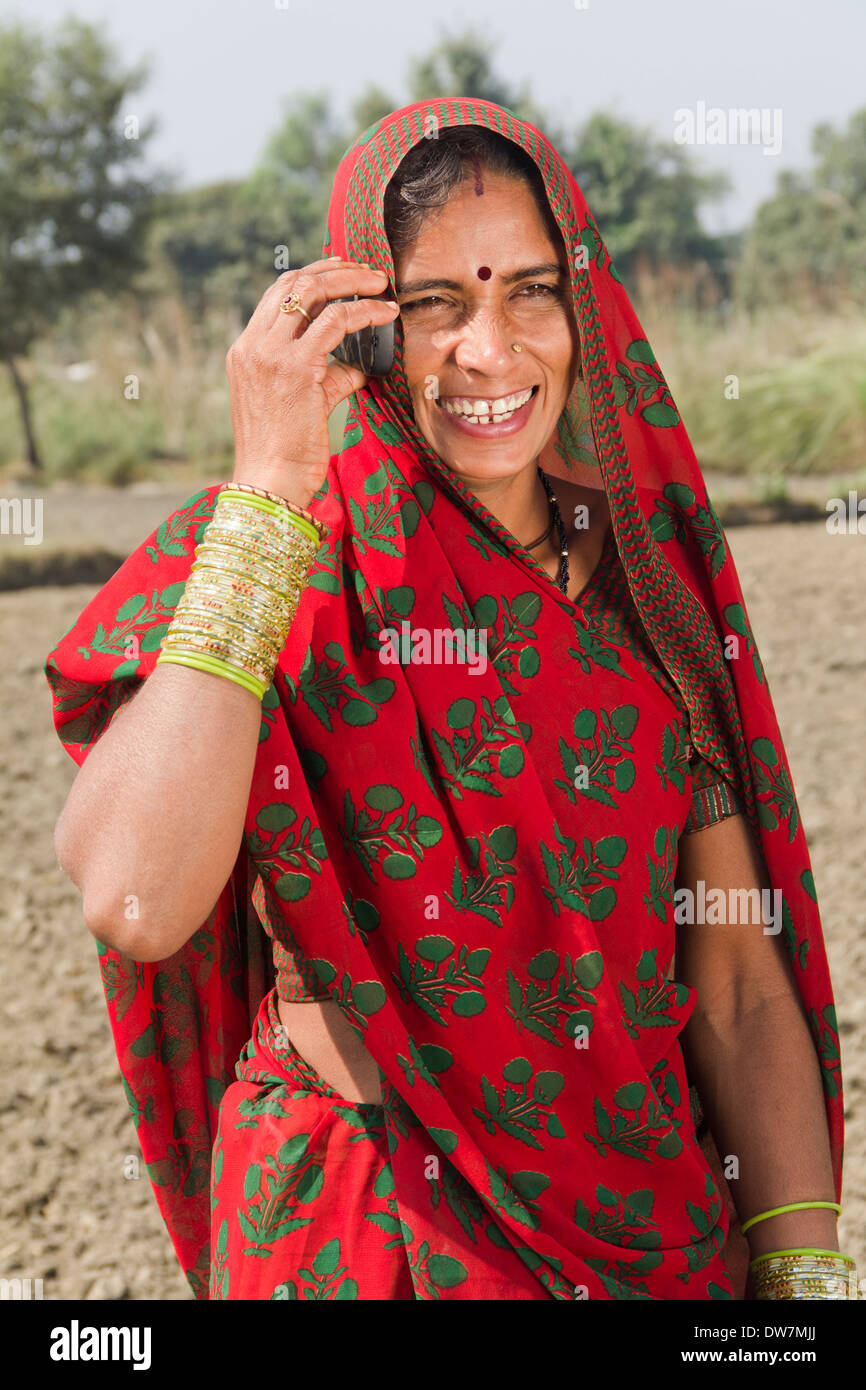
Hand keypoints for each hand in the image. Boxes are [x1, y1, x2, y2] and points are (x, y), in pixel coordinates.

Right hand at [225, 257, 398, 508]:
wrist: (270, 483)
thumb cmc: (285, 454)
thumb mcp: (303, 405)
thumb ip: (327, 379)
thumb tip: (358, 367)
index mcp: (246, 352)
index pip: (278, 296)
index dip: (313, 277)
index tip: (344, 275)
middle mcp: (252, 346)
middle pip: (292, 282)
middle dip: (334, 269)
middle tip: (368, 272)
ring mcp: (270, 354)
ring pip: (312, 292)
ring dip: (351, 281)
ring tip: (380, 283)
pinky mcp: (296, 368)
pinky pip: (335, 322)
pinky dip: (364, 311)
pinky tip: (385, 314)